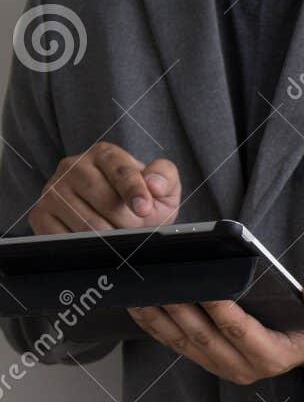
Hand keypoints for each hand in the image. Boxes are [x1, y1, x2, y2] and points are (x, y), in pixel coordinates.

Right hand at [28, 142, 181, 233]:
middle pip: (104, 200)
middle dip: (128, 222)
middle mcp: (73, 167)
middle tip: (138, 231)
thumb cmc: (140, 203)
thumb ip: (165, 178)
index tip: (144, 209)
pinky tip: (99, 245)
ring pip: (86, 223)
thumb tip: (155, 184)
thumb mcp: (162, 188)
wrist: (116, 220)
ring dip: (111, 238)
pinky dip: (87, 247)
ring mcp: (53, 190)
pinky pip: (65, 237)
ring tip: (121, 238)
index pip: (119, 170)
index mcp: (104, 155)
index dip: (134, 190)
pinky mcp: (40, 214)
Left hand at [129, 282, 303, 385]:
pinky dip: (154, 324)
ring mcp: (223, 367)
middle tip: (157, 281)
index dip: (221, 309)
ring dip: (158, 317)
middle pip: (204, 336)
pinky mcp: (208, 361)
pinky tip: (137, 303)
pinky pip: (176, 344)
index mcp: (275, 357)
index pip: (242, 331)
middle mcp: (245, 368)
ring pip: (184, 342)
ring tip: (137, 290)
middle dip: (178, 308)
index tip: (204, 285)